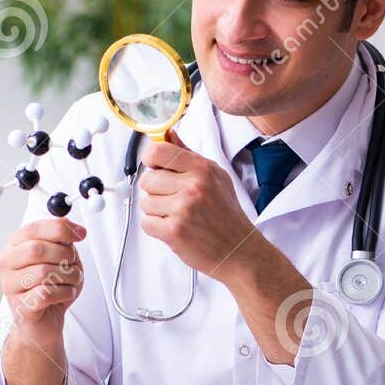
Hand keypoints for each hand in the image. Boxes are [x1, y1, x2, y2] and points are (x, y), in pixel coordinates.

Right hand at [0, 218, 86, 345]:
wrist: (43, 321)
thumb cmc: (51, 287)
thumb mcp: (61, 259)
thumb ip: (63, 241)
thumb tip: (72, 227)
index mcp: (15, 246)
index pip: (34, 229)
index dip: (60, 229)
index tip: (80, 233)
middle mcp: (7, 263)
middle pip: (37, 250)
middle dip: (65, 255)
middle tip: (74, 264)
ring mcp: (10, 285)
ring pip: (44, 272)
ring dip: (68, 276)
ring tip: (71, 282)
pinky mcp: (20, 306)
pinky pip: (47, 293)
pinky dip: (65, 293)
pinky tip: (64, 295)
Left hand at [138, 129, 270, 282]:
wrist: (239, 250)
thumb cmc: (227, 215)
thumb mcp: (215, 177)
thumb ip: (188, 155)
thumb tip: (169, 135)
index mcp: (202, 169)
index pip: (158, 151)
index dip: (151, 160)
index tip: (156, 167)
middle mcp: (192, 186)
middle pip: (148, 179)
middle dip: (156, 192)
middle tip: (175, 200)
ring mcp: (183, 209)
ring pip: (145, 203)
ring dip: (157, 212)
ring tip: (179, 216)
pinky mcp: (174, 231)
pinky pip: (147, 223)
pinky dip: (157, 228)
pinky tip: (176, 228)